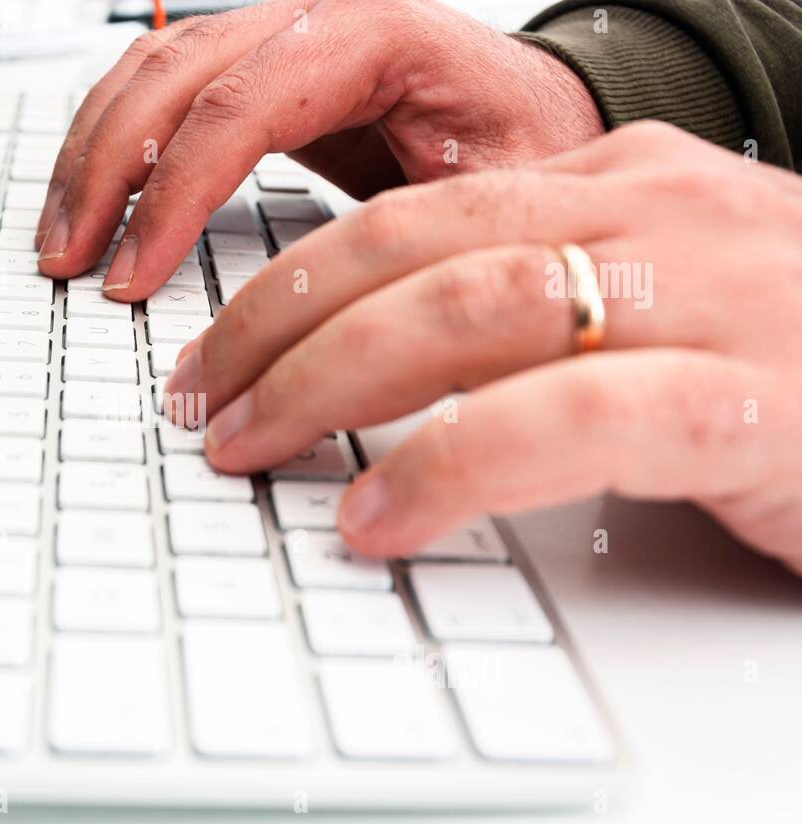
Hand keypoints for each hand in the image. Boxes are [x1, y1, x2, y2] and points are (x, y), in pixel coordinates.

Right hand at [33, 0, 601, 299]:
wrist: (540, 114)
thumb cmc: (526, 150)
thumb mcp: (495, 202)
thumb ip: (406, 241)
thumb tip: (311, 316)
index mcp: (378, 35)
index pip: (238, 106)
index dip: (171, 194)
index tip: (131, 274)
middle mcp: (318, 16)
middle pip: (173, 74)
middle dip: (106, 171)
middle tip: (70, 259)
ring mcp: (283, 36)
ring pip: (152, 69)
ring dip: (92, 153)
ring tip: (62, 235)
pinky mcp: (264, 72)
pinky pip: (165, 87)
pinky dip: (117, 142)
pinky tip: (95, 197)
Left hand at [164, 122, 801, 574]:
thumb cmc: (801, 359)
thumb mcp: (649, 305)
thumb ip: (530, 312)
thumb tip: (379, 366)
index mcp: (618, 184)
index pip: (409, 211)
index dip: (289, 283)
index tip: (216, 352)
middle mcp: (654, 214)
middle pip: (413, 250)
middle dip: (278, 331)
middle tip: (205, 405)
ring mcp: (708, 293)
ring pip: (470, 310)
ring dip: (331, 388)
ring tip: (253, 452)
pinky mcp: (753, 395)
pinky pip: (570, 420)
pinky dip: (454, 467)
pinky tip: (380, 517)